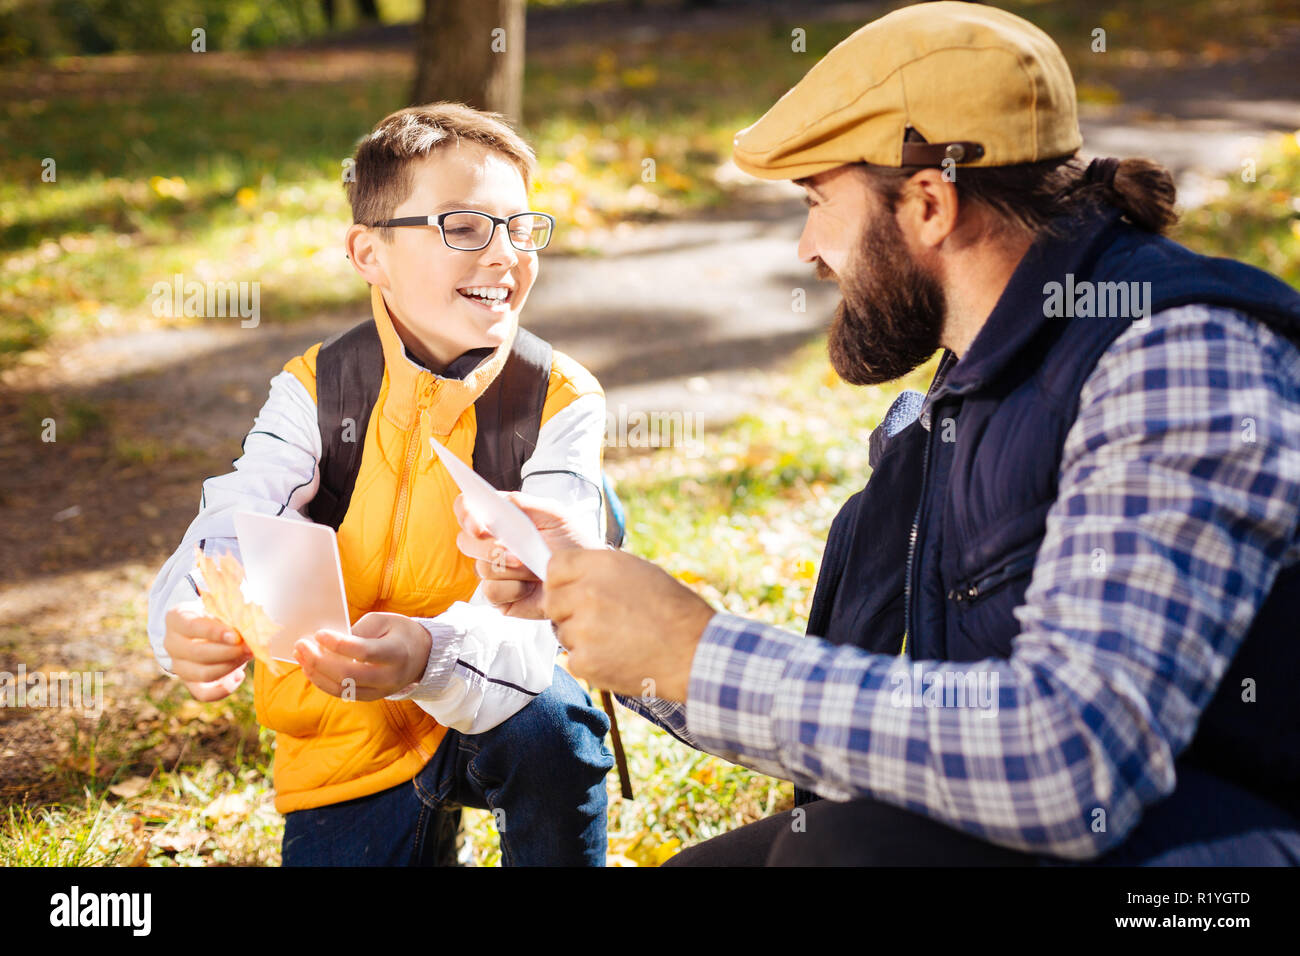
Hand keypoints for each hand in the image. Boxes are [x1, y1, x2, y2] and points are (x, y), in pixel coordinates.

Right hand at [163, 600, 252, 701]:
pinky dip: (224, 689)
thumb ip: (231, 619)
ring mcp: (178, 665)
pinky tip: (239, 676)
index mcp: (176, 619)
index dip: (215, 633)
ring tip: (247, 656)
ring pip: (202, 674)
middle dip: (229, 652)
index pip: (192, 627)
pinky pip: (203, 694)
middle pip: (198, 654)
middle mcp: (172, 643)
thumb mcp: (221, 609)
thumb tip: (250, 633)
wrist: (204, 627)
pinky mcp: (189, 682)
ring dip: (230, 667)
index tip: (236, 636)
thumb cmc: (216, 614)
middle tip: (249, 648)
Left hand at [293, 611, 431, 701]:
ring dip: (316, 673)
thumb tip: (327, 642)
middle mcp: (389, 677)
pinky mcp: (371, 697)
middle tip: (301, 645)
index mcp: (396, 653)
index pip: (363, 652)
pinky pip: (342, 694)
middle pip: (348, 675)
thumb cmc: (399, 632)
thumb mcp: (384, 621)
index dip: (338, 644)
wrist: (422, 656)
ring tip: (301, 656)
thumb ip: (358, 631)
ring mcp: (380, 691)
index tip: (319, 633)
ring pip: (342, 689)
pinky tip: (310, 669)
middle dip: (319, 661)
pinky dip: (323, 682)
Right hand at [453, 491, 599, 618]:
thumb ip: (525, 504)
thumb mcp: (554, 515)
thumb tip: (499, 500)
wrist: (586, 575)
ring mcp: (493, 571)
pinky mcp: (499, 596)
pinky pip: (492, 591)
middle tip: (517, 555)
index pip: (466, 509)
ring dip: (511, 569)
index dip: (466, 514)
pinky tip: (530, 587)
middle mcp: (491, 543)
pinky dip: (514, 589)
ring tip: (534, 568)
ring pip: (481, 568)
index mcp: (499, 518)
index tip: (478, 525)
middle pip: (466, 541)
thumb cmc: (570, 541)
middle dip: (489, 548)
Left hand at [544, 549, 715, 700]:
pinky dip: (591, 661)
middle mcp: (586, 594)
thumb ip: (600, 571)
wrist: (693, 652)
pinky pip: (574, 659)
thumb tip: (574, 577)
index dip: (563, 581)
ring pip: (563, 632)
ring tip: (617, 638)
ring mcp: (582, 630)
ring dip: (581, 637)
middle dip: (568, 610)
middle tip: (598, 620)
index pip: (555, 567)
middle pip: (552, 601)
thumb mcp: (638, 571)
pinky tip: (618, 656)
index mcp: (601, 565)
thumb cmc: (672, 609)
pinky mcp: (584, 661)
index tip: (574, 591)